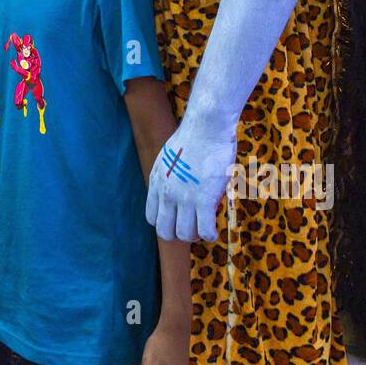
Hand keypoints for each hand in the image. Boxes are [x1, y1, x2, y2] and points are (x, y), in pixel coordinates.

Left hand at [145, 121, 236, 242]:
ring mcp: (185, 198)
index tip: (178, 220)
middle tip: (192, 230)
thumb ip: (168, 176)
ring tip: (204, 230)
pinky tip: (214, 232)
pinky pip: (205, 230)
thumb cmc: (193, 139)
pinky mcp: (204, 199)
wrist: (206, 128)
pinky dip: (210, 235)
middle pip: (165, 231)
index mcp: (157, 183)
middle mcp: (167, 193)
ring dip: (195, 236)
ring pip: (185, 234)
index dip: (165, 223)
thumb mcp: (169, 158)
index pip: (151, 217)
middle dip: (177, 235)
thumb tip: (174, 189)